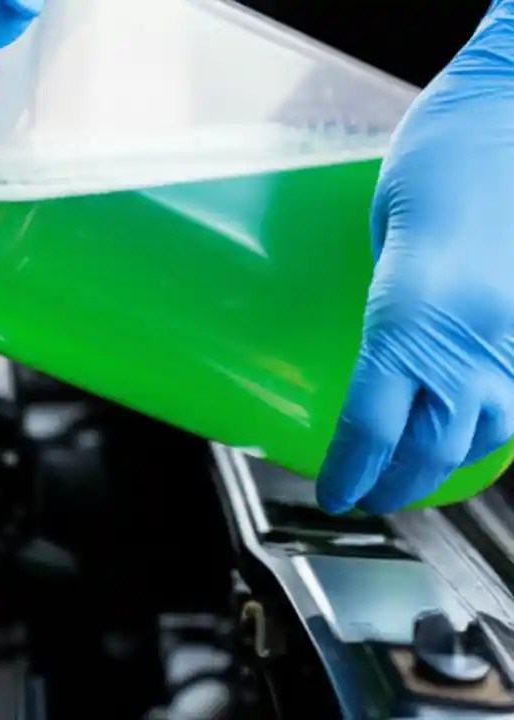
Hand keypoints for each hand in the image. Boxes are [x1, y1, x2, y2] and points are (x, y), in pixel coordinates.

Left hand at [317, 4, 513, 513]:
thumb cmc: (441, 154)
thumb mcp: (384, 235)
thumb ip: (386, 303)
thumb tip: (385, 351)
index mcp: (408, 318)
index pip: (372, 427)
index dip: (353, 473)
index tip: (337, 494)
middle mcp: (468, 339)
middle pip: (432, 446)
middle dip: (399, 483)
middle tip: (372, 496)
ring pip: (489, 432)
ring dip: (451, 461)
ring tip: (420, 473)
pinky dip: (497, 425)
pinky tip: (478, 429)